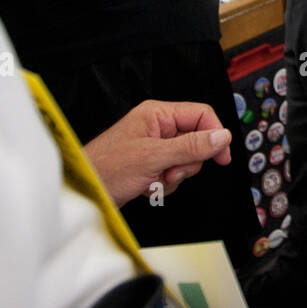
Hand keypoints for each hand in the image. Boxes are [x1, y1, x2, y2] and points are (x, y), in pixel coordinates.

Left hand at [84, 100, 231, 206]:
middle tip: (170, 171)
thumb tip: (221, 137)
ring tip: (153, 180)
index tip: (222, 156)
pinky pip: (173, 173)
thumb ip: (191, 146)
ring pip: (186, 161)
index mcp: (158, 114)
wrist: (84, 193)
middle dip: (186, 163)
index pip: (201, 115)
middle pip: (196, 141)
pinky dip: (163, 184)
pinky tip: (147, 186)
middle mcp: (157, 127)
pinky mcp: (150, 164)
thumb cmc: (105, 169)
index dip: (215, 135)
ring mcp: (154, 146)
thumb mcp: (154, 157)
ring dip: (173, 176)